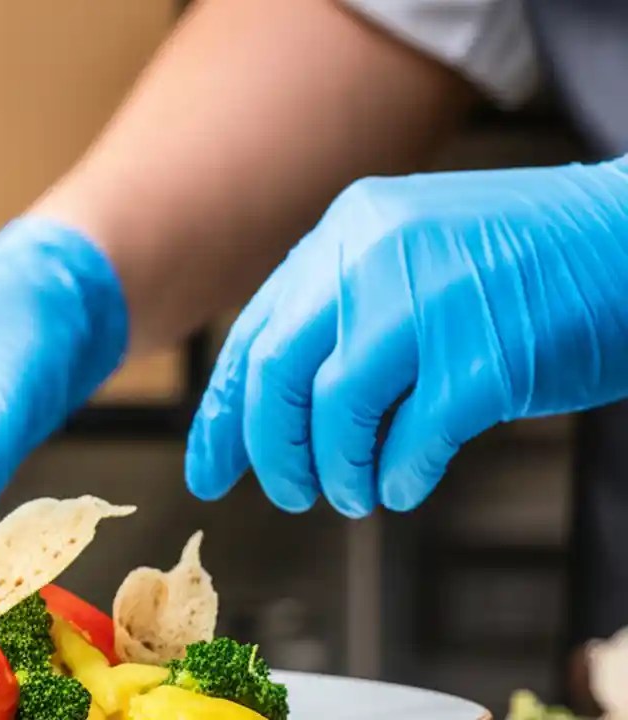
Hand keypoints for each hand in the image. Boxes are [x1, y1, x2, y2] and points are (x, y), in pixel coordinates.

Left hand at [187, 158, 627, 516]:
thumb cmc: (533, 263)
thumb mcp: (417, 255)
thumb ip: (346, 309)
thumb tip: (276, 409)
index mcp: (351, 230)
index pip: (256, 332)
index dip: (225, 412)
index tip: (210, 468)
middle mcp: (375, 254)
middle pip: (276, 371)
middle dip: (268, 448)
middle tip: (289, 491)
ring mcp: (428, 302)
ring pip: (332, 408)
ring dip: (334, 469)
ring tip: (352, 493)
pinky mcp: (482, 357)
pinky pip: (409, 439)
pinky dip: (396, 475)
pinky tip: (403, 484)